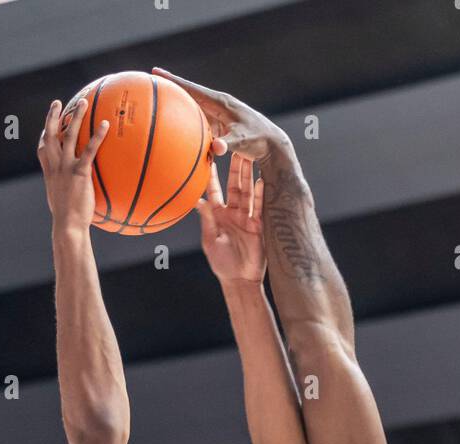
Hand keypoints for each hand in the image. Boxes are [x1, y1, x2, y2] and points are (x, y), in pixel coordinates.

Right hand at [37, 98, 108, 231]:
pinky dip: (97, 135)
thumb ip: (66, 192)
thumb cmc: (68, 221)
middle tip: (59, 103)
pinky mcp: (79, 172)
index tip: (47, 125)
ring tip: (83, 102)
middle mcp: (55, 165)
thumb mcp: (62, 203)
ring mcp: (66, 167)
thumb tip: (75, 195)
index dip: (44, 134)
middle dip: (54, 116)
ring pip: (68, 134)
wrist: (68, 226)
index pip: (43, 148)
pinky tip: (105, 125)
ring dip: (76, 116)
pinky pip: (89, 149)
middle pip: (51, 134)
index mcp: (49, 172)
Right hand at [152, 69, 287, 161]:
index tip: (156, 72)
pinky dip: (192, 122)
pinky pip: (203, 121)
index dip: (175, 81)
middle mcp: (219, 105)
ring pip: (196, 108)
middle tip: (152, 82)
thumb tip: (215, 148)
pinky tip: (182, 128)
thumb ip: (228, 144)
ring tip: (162, 103)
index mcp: (221, 103)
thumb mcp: (242, 142)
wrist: (273, 143)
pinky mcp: (222, 124)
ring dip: (181, 106)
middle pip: (191, 94)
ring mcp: (220, 114)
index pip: (193, 89)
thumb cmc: (258, 141)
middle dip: (173, 88)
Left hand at [198, 155, 265, 284]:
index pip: (214, 190)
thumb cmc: (221, 264)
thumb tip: (198, 200)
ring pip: (247, 192)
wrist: (239, 281)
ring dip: (248, 174)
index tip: (208, 156)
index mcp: (219, 215)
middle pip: (235, 185)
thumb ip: (207, 220)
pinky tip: (261, 180)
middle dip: (235, 166)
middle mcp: (234, 213)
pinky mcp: (258, 226)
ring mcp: (247, 218)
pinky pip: (259, 207)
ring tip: (249, 155)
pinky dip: (261, 194)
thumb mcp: (210, 240)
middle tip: (234, 146)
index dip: (211, 174)